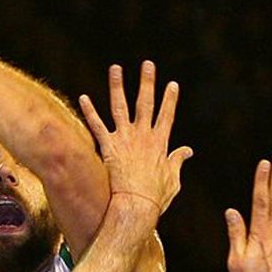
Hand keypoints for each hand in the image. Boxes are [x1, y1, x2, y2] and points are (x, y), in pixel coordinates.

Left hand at [78, 62, 191, 218]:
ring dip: (117, 86)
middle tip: (147, 64)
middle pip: (146, 103)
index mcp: (160, 142)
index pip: (166, 115)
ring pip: (120, 106)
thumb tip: (188, 151)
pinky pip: (96, 125)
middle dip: (147, 82)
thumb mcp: (173, 179)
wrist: (136, 207)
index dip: (169, 100)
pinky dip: (90, 111)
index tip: (172, 84)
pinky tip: (83, 97)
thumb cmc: (156, 197)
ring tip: (115, 68)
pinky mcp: (108, 147)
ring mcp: (125, 139)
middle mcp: (143, 135)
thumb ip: (178, 161)